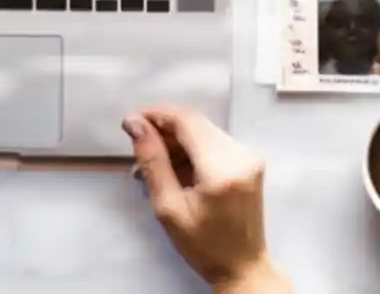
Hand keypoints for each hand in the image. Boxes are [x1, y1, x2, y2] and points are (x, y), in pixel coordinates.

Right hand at [124, 106, 289, 293]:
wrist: (242, 265)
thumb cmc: (204, 245)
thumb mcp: (168, 208)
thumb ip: (152, 161)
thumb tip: (136, 124)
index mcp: (222, 168)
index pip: (186, 120)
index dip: (156, 115)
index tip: (131, 124)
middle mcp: (241, 154)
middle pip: (195, 122)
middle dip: (163, 130)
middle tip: (139, 151)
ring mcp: (248, 155)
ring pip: (203, 130)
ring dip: (175, 141)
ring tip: (153, 166)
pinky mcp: (248, 159)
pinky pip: (213, 141)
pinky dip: (191, 149)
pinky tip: (175, 169)